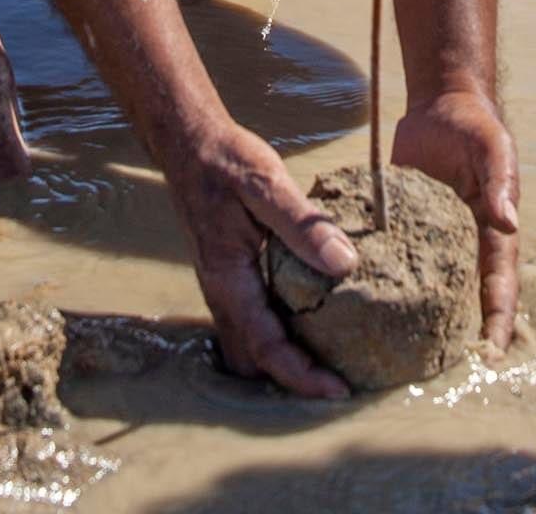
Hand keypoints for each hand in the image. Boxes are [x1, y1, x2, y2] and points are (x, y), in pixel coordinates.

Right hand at [169, 116, 357, 399]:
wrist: (190, 144)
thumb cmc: (227, 161)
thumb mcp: (266, 184)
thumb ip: (303, 224)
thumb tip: (345, 264)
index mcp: (228, 278)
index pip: (265, 347)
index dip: (301, 376)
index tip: (339, 392)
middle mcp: (221, 293)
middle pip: (252, 362)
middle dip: (290, 380)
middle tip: (338, 381)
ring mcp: (222, 286)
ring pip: (248, 346)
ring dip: (282, 360)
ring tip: (330, 357)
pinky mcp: (230, 275)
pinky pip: (251, 322)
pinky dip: (277, 334)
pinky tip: (310, 317)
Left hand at [393, 90, 519, 349]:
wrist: (441, 103)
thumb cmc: (476, 126)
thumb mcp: (493, 149)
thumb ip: (501, 183)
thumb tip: (510, 224)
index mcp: (492, 231)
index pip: (500, 285)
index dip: (498, 321)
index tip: (491, 357)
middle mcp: (463, 243)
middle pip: (465, 298)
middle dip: (461, 336)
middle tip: (446, 375)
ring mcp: (431, 238)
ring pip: (428, 287)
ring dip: (421, 319)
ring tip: (402, 358)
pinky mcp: (401, 225)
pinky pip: (395, 259)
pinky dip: (385, 283)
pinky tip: (364, 307)